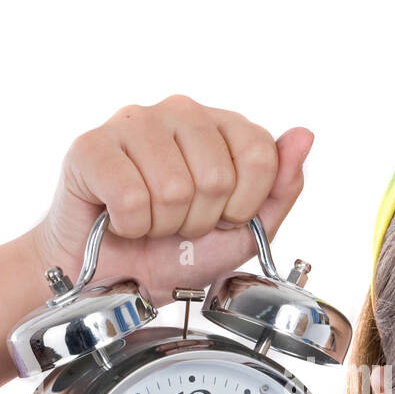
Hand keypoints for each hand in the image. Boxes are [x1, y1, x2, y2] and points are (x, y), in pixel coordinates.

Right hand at [27, 95, 313, 304]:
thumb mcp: (245, 232)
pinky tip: (121, 220)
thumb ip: (280, 189)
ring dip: (162, 225)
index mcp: (221, 127)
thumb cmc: (177, 252)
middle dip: (199, 220)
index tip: (221, 218)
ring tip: (150, 222)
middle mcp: (179, 112)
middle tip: (178, 225)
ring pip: (173, 187)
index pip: (260, 155)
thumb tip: (303, 136)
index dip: (243, 205)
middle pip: (216, 176)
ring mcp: (134, 123)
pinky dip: (129, 226)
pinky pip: (130, 196)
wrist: (118, 281)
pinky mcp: (91, 146)